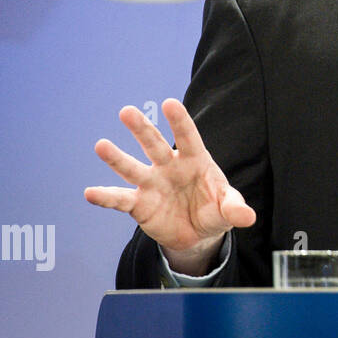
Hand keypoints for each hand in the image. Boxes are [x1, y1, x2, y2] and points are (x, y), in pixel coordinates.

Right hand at [84, 98, 255, 273]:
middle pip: (155, 145)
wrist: (198, 233)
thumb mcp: (228, 209)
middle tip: (127, 111)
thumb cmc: (214, 209)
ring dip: (117, 158)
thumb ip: (235, 209)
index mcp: (195, 160)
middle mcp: (169, 167)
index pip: (188, 137)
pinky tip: (89, 193)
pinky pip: (120, 199)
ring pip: (132, 167)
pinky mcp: (138, 204)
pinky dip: (105, 197)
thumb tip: (248, 217)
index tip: (170, 103)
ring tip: (101, 145)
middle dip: (142, 129)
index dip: (180, 121)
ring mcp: (152, 184)